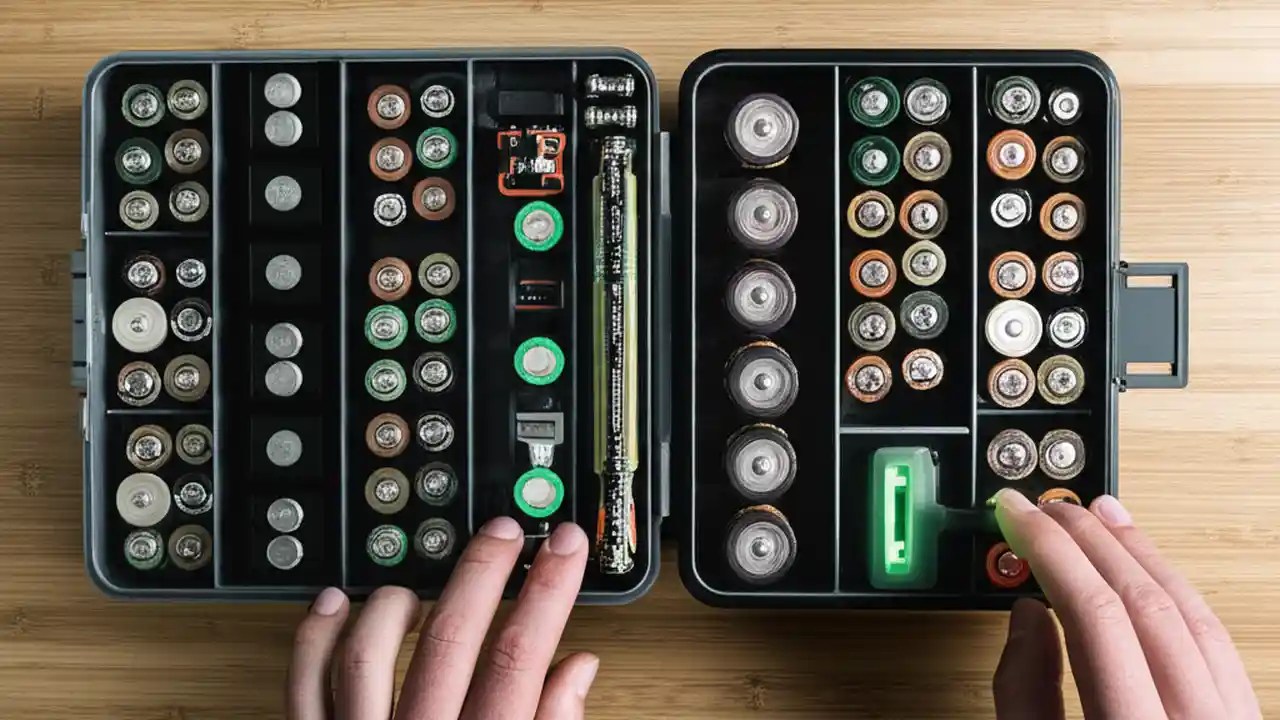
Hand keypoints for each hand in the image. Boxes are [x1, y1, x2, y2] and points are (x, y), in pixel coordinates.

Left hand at [286, 518, 596, 719]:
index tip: (565, 547)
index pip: (521, 656)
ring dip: (398, 602)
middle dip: (485, 571)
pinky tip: (331, 604)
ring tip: (420, 584)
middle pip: (452, 638)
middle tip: (506, 531)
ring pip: (369, 653)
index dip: (548, 591)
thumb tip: (577, 670)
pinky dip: (312, 639)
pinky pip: (302, 688)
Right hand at [992, 490, 1259, 718]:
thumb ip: (1026, 695)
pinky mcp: (1241, 713)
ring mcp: (1230, 715)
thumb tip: (1027, 617)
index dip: (1050, 550)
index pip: (1094, 612)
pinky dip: (1174, 589)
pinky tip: (1147, 566)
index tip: (1017, 514)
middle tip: (1046, 506)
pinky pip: (1213, 636)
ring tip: (1098, 514)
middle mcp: (1196, 717)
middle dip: (1087, 539)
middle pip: (1144, 600)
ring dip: (1136, 551)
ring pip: (1188, 610)